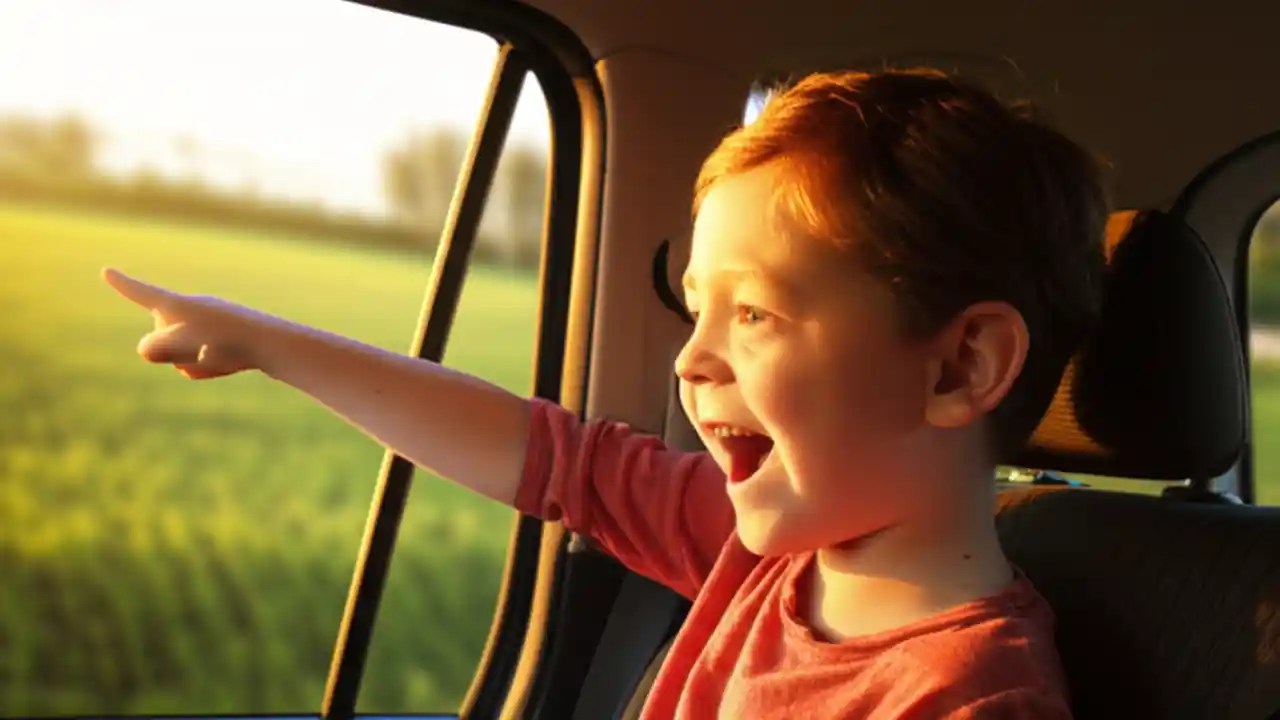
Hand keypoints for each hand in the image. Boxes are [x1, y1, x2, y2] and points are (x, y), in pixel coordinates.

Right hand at [102, 267, 261, 379]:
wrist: (273, 344)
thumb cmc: (220, 339)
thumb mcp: (173, 344)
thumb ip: (150, 348)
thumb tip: (151, 351)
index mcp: (175, 304)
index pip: (140, 293)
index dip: (122, 284)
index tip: (107, 271)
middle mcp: (191, 310)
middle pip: (159, 341)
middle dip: (171, 352)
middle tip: (202, 345)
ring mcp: (209, 325)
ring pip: (183, 358)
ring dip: (195, 362)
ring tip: (221, 353)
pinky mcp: (228, 340)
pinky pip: (207, 363)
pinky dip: (213, 368)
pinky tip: (231, 363)